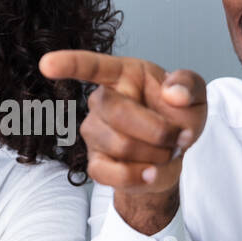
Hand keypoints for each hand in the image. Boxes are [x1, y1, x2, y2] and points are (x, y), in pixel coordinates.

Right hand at [39, 50, 205, 233]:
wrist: (174, 152)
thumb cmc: (178, 115)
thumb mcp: (195, 95)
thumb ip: (189, 85)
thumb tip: (172, 94)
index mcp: (122, 75)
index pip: (91, 66)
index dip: (69, 64)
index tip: (47, 64)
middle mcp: (101, 101)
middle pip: (117, 112)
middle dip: (158, 130)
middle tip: (179, 137)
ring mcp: (94, 133)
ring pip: (120, 146)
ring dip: (156, 154)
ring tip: (168, 151)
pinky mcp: (96, 163)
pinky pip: (109, 175)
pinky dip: (137, 177)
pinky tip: (151, 173)